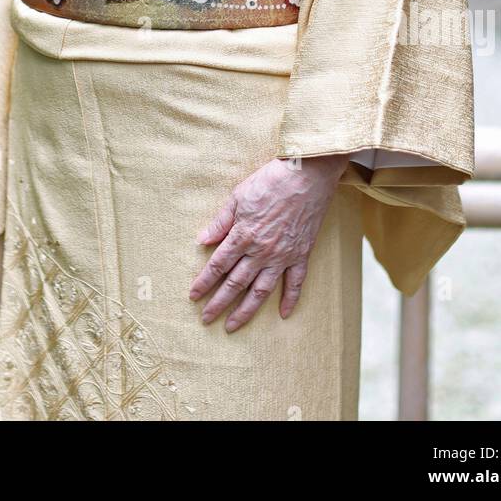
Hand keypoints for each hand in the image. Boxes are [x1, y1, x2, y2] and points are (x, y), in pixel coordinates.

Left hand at [189, 154, 348, 332]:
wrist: (307, 175)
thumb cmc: (270, 180)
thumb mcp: (238, 196)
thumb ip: (220, 221)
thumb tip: (202, 241)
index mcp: (243, 235)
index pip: (218, 265)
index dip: (204, 282)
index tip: (193, 296)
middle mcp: (261, 251)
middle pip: (235, 283)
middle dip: (218, 303)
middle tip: (206, 319)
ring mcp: (282, 256)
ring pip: (261, 291)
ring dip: (246, 310)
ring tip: (233, 326)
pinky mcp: (301, 254)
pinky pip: (296, 282)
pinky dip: (290, 299)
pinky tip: (284, 314)